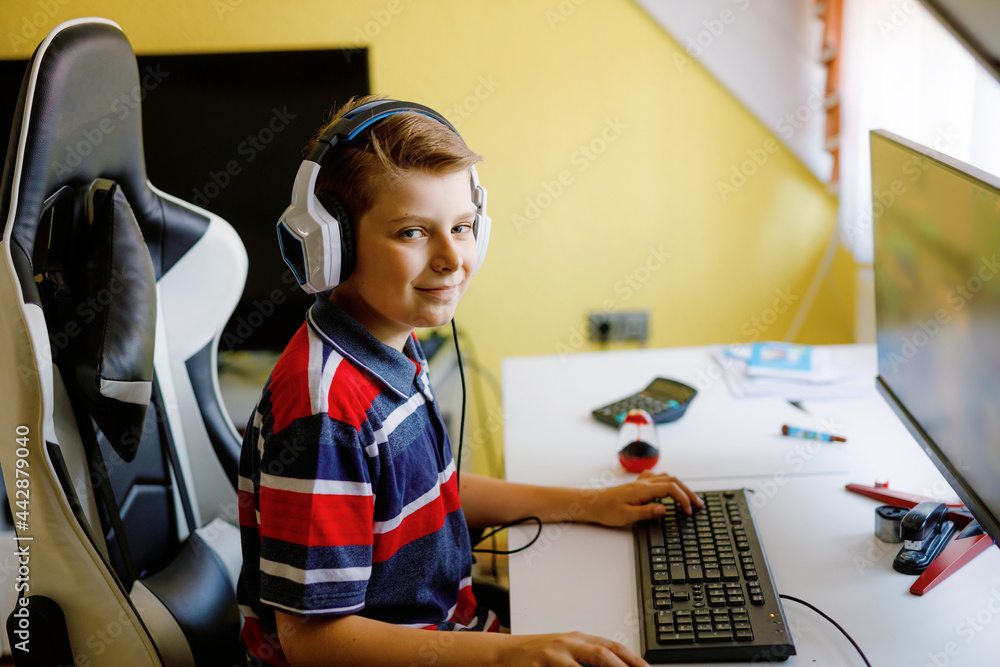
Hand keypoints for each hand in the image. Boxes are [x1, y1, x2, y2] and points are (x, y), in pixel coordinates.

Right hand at [496, 632, 648, 666]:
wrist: (502, 654)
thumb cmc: (536, 655)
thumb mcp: (565, 649)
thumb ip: (589, 656)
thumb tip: (619, 664)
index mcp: (577, 638)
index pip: (611, 646)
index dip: (632, 659)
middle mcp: (566, 645)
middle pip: (601, 655)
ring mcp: (551, 658)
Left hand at [582, 470, 702, 526]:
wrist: (592, 503)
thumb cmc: (607, 510)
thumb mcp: (627, 516)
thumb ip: (647, 512)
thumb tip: (665, 509)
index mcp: (643, 489)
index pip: (671, 489)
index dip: (683, 499)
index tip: (689, 511)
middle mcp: (644, 483)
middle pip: (673, 481)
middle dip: (688, 492)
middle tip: (698, 504)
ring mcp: (641, 483)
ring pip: (667, 478)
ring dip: (681, 486)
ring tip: (689, 498)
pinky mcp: (638, 485)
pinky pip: (657, 478)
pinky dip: (668, 482)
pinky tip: (669, 488)